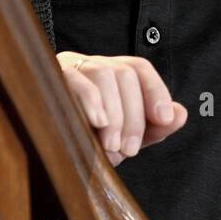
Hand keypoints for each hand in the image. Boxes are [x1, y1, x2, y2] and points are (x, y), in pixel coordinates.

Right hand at [56, 51, 187, 165]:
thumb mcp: (123, 139)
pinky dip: (91, 101)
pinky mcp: (47, 78)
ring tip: (112, 146)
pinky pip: (74, 79)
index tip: (164, 121)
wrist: (40, 154)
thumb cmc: (83, 144)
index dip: (156, 91)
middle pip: (124, 73)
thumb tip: (180, 114)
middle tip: (129, 150)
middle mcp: (89, 65)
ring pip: (104, 73)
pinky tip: (97, 124)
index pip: (138, 68)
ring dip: (115, 114)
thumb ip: (153, 128)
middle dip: (133, 115)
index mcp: (109, 74)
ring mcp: (67, 68)